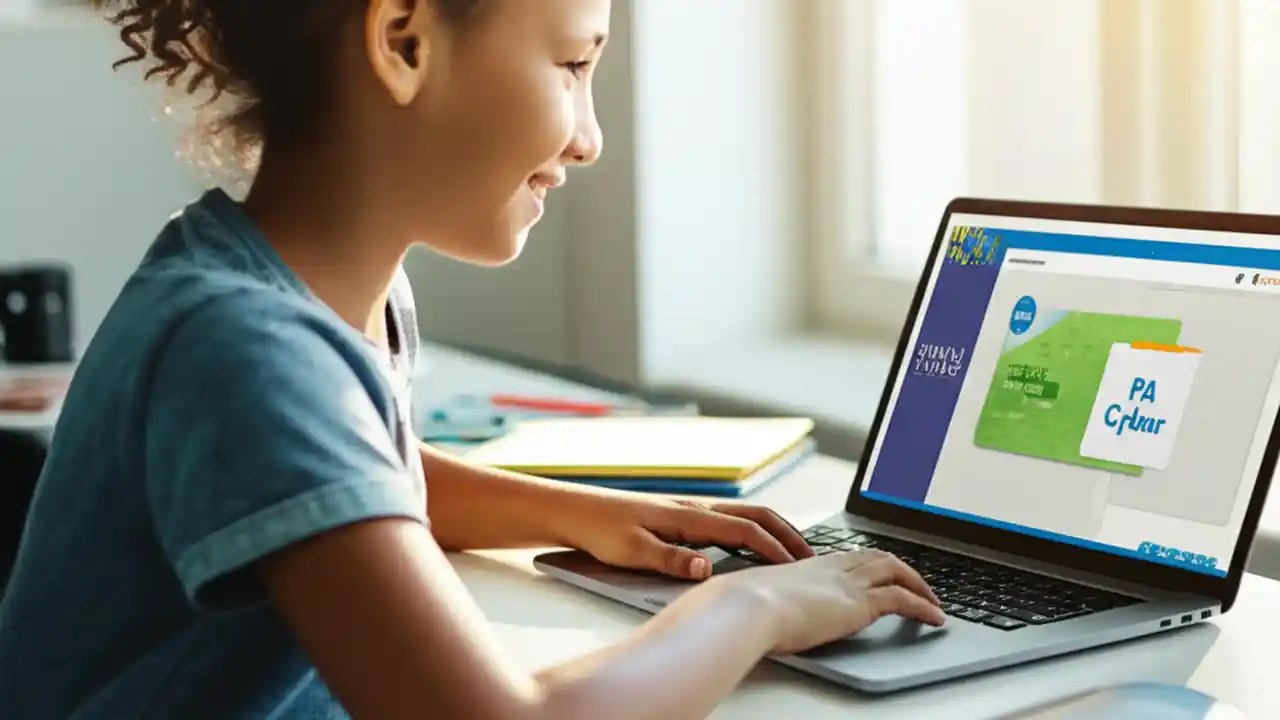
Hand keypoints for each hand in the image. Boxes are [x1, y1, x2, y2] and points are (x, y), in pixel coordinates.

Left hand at [560, 494, 815, 580]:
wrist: (574, 510)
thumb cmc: (600, 530)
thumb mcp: (633, 551)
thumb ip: (672, 560)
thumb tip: (708, 569)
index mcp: (688, 516)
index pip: (745, 530)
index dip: (774, 549)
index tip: (797, 567)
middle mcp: (695, 508)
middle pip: (755, 514)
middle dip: (787, 533)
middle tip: (812, 556)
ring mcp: (689, 509)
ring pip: (744, 514)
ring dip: (773, 529)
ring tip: (793, 549)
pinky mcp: (680, 515)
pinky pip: (728, 519)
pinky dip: (752, 528)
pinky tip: (752, 543)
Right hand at [706, 550, 944, 653]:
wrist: (744, 607)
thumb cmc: (739, 606)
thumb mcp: (754, 599)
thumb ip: (762, 603)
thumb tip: (749, 614)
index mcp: (808, 564)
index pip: (848, 555)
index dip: (868, 561)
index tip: (877, 570)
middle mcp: (831, 567)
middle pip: (877, 557)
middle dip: (900, 569)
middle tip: (915, 583)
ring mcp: (847, 582)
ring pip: (896, 571)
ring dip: (919, 585)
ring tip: (933, 602)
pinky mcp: (859, 603)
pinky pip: (903, 600)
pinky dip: (923, 608)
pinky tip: (934, 619)